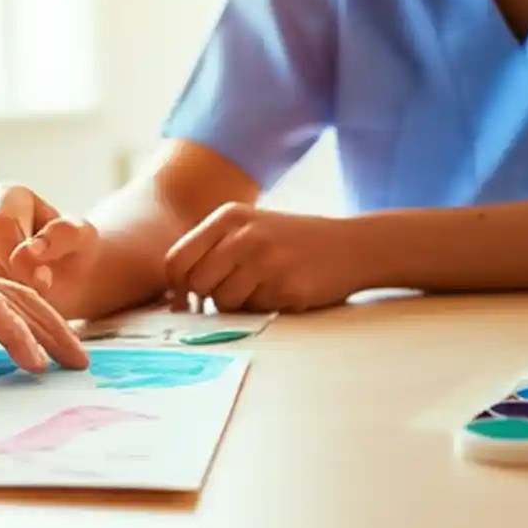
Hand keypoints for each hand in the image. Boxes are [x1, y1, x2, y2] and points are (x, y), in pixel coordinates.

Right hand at [0, 184, 98, 317]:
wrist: (75, 276)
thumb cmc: (78, 250)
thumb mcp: (83, 237)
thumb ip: (63, 235)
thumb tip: (29, 251)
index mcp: (7, 197)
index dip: (17, 254)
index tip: (45, 280)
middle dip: (10, 275)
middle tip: (41, 292)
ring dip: (2, 290)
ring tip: (34, 297)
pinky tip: (21, 306)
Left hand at [0, 255, 88, 385]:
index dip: (16, 334)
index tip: (37, 365)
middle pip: (15, 296)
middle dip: (50, 328)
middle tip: (77, 362)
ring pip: (19, 298)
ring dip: (51, 326)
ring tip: (76, 357)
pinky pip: (10, 305)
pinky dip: (34, 323)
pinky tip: (53, 342)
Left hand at [164, 203, 365, 312]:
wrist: (352, 246)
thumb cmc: (290, 242)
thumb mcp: (249, 229)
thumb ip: (211, 250)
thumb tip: (174, 294)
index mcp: (229, 217)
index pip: (176, 260)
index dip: (176, 286)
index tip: (187, 299)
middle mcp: (244, 234)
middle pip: (197, 283)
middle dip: (209, 297)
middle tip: (235, 291)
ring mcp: (267, 260)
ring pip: (223, 301)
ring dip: (238, 304)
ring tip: (262, 288)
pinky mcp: (287, 286)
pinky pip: (255, 311)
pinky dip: (264, 308)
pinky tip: (284, 290)